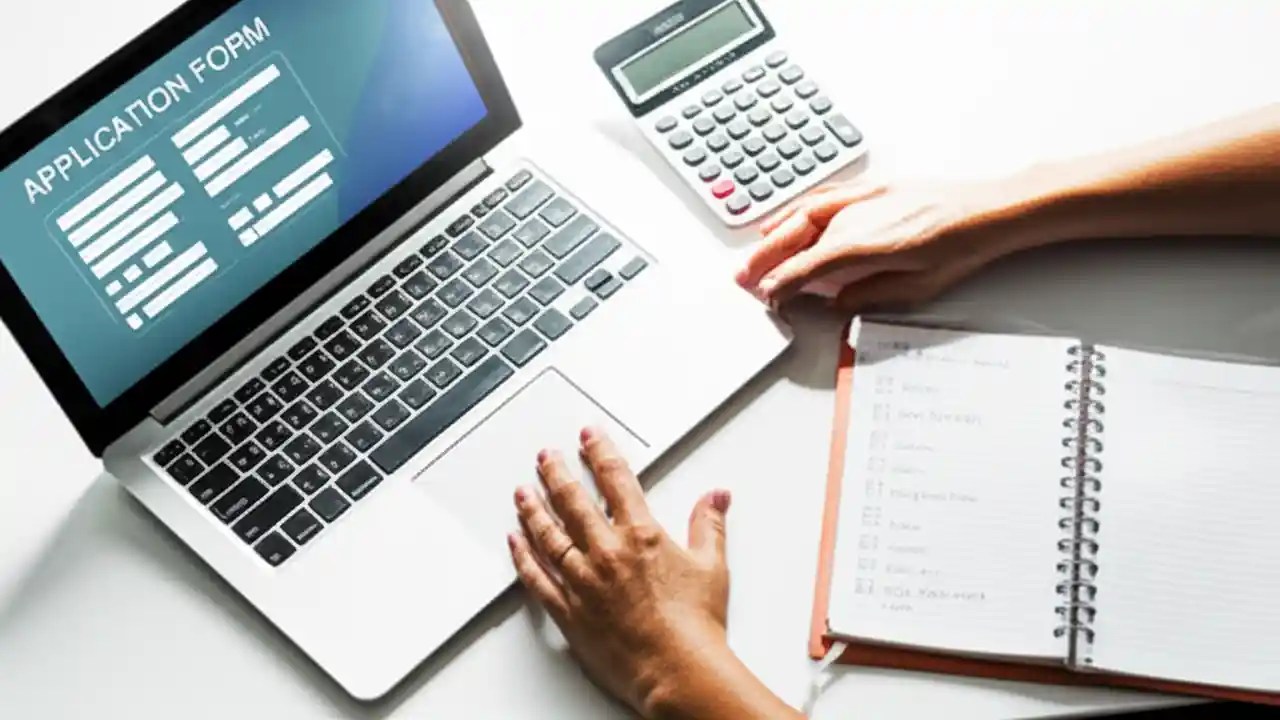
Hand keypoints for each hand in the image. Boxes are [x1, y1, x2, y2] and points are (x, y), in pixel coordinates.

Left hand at [507, 428, 799, 719]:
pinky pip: (537, 578)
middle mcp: (607, 552)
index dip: (600, 452)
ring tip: (522, 491)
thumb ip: (709, 526)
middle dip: (556, 473)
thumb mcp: (712, 567)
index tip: (589, 436)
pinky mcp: (569, 611)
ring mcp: (583, 581)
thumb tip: (716, 498)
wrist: (677, 670)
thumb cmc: (695, 626)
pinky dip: (523, 558)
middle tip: (545, 456)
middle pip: (572, 500)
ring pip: (548, 535)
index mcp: (641, 535)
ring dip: (533, 509)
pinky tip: (515, 542)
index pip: (616, 479)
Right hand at [736, 177, 1031, 310]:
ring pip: (802, 214)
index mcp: (861, 245)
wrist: (988, 211)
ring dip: (775, 233)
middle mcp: (854, 217)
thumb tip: (836, 303)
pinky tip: (789, 216)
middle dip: (765, 259)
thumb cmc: (959, 248)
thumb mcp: (915, 287)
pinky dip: (798, 207)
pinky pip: (823, 196)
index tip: (766, 297)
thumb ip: (867, 295)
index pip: (805, 267)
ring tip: (755, 250)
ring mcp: (860, 198)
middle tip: (743, 278)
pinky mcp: (871, 188)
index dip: (780, 284)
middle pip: (793, 238)